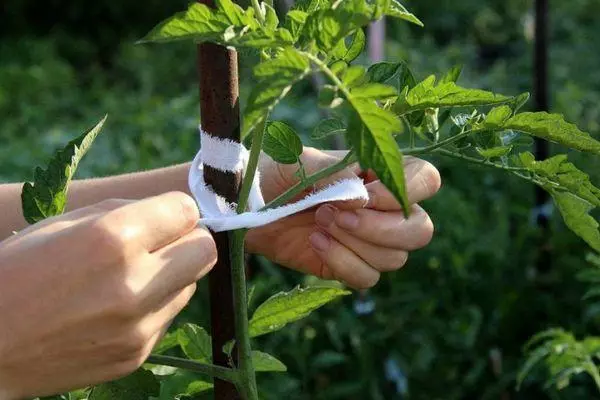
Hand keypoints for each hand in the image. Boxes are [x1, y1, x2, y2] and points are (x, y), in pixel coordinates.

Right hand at [0, 192, 215, 398]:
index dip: (175, 211)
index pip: (188, 211)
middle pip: (205, 251)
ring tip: (130, 278)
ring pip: (190, 286)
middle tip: (162, 243)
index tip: (163, 216)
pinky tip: (115, 309)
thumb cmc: (16, 271)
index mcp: (113, 240)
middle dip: (188, 241)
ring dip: (171, 275)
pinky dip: (153, 307)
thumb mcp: (62, 224)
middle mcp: (134, 285)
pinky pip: (167, 318)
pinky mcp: (136, 355)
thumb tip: (174, 213)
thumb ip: (125, 212)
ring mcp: (138, 327)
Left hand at [246, 148, 440, 288]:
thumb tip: (363, 200)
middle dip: (380, 228)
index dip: (404, 192)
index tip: (364, 194)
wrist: (245, 205)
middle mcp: (383, 209)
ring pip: (395, 258)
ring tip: (318, 223)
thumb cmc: (276, 173)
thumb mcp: (302, 163)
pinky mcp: (348, 265)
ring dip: (354, 243)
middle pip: (420, 230)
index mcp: (379, 174)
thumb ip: (335, 176)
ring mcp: (368, 241)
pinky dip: (342, 264)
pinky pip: (367, 278)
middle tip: (334, 215)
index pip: (425, 181)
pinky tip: (315, 243)